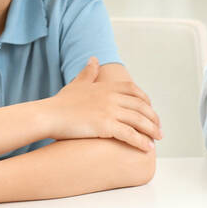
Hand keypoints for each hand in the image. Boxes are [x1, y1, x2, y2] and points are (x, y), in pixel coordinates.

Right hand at [46, 57, 161, 151]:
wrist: (48, 115)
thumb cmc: (61, 102)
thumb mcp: (78, 83)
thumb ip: (89, 72)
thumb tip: (94, 59)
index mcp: (108, 86)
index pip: (135, 91)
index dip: (146, 102)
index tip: (151, 111)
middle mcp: (112, 96)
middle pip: (141, 106)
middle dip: (153, 118)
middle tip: (158, 129)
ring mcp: (110, 110)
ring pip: (139, 120)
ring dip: (151, 131)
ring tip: (157, 140)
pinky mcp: (105, 125)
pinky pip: (129, 134)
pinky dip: (141, 141)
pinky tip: (147, 148)